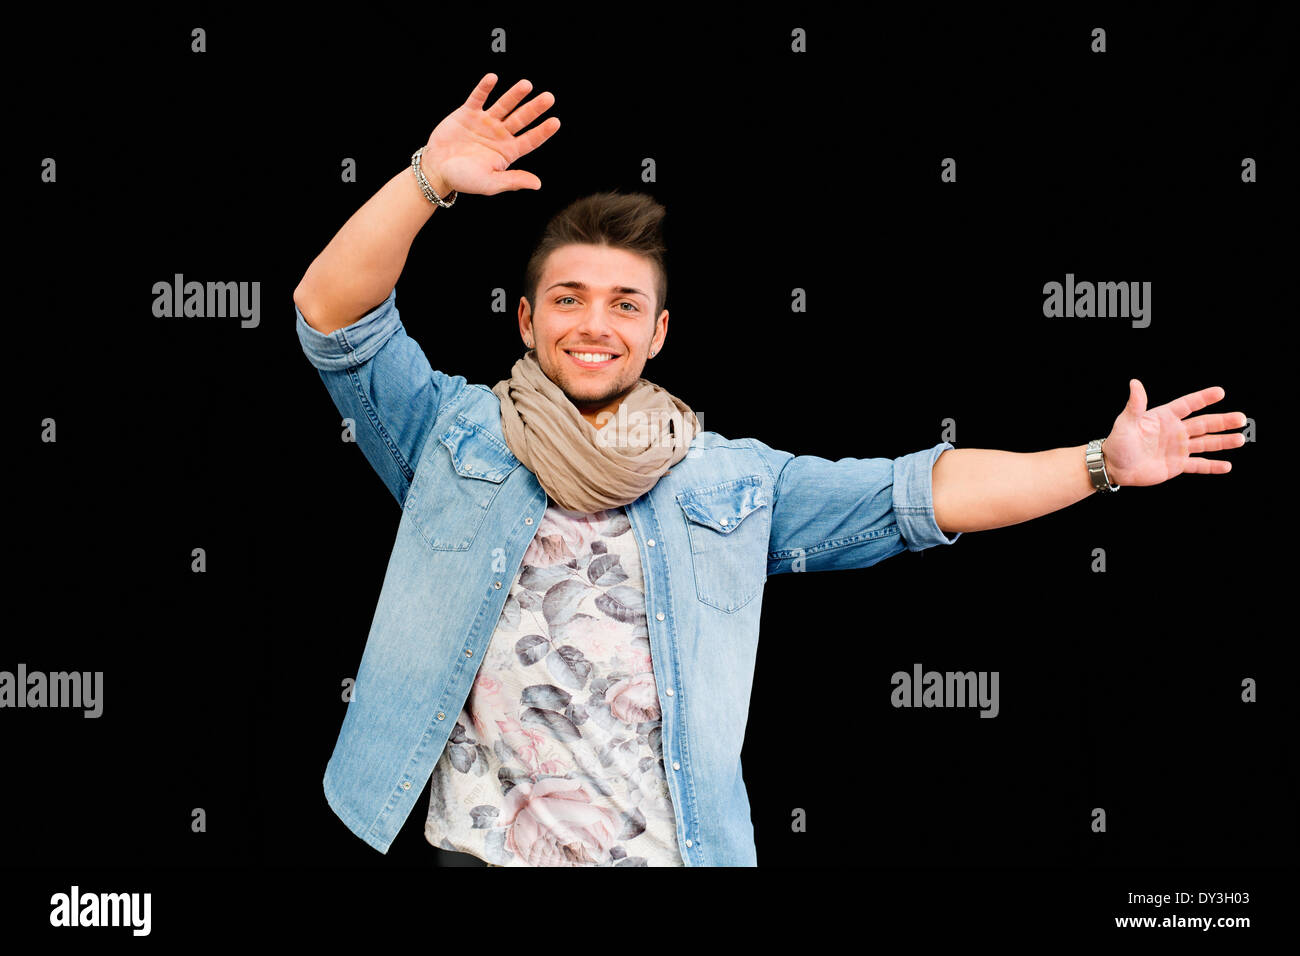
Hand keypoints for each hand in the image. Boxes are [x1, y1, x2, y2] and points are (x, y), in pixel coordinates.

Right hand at [423, 73, 559, 196]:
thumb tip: (537, 184)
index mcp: (508, 152)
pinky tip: (493, 78)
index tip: (555, 122)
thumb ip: (512, 181)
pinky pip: (478, 97)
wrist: (436, 170)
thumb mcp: (490, 183)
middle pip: (521, 119)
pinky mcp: (468, 113)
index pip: (530, 140)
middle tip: (549, 98)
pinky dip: (485, 88)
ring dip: (514, 95)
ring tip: (526, 85)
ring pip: (503, 105)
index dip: (543, 131)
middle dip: (534, 108)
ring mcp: (485, 122)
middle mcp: (500, 134)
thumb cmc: (463, 180)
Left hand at [1101, 380, 1246, 486]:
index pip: (1187, 405)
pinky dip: (1212, 466)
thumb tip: (1135, 383)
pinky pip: (1198, 465)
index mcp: (1164, 417)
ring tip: (1241, 438)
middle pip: (1203, 424)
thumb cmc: (1118, 442)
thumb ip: (1135, 405)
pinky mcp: (1177, 465)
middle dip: (1222, 421)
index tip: (1220, 392)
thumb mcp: (1126, 423)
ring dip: (1223, 442)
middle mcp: (1175, 431)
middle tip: (1241, 418)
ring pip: (1205, 443)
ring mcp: (1177, 448)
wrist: (1114, 467)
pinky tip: (1227, 466)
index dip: (1203, 399)